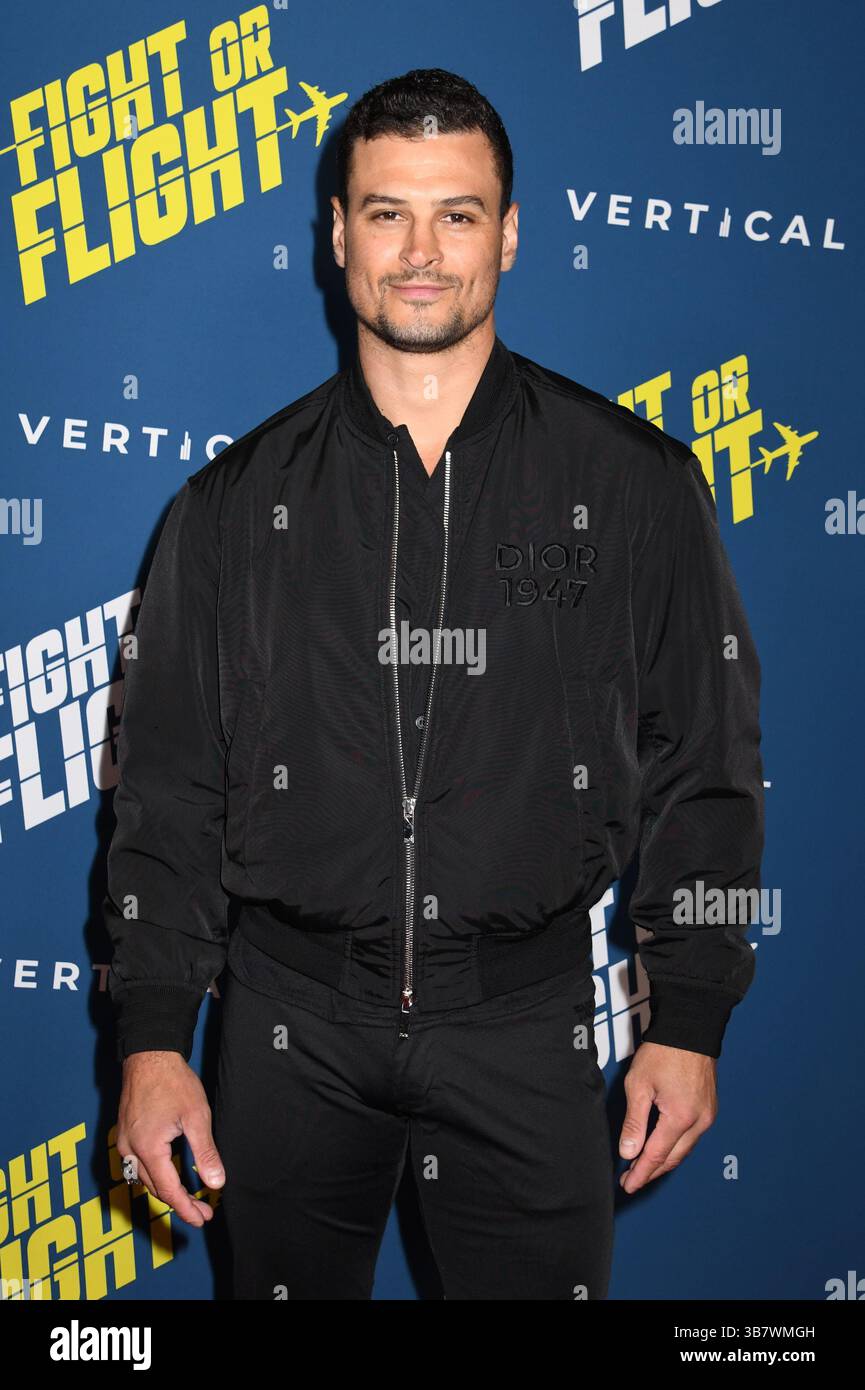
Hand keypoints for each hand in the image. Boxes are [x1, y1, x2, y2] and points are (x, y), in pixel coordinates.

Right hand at [116, 1051, 225, 1226]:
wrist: (150, 1055)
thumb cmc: (173, 1081)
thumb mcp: (197, 1117)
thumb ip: (205, 1153)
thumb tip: (216, 1183)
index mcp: (148, 1148)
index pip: (168, 1190)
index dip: (186, 1208)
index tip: (202, 1219)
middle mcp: (130, 1150)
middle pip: (154, 1188)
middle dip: (178, 1203)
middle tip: (201, 1212)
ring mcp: (124, 1141)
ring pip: (144, 1177)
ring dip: (165, 1190)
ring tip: (188, 1198)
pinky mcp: (124, 1132)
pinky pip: (137, 1164)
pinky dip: (154, 1175)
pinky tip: (168, 1173)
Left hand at [617, 1041, 717, 1193]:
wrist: (690, 1029)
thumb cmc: (663, 1052)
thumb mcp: (639, 1085)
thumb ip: (635, 1122)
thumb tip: (629, 1152)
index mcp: (681, 1117)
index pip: (657, 1155)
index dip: (641, 1173)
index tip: (628, 1185)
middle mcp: (700, 1121)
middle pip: (673, 1158)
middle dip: (651, 1172)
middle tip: (632, 1180)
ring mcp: (708, 1116)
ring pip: (684, 1150)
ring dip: (664, 1161)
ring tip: (643, 1167)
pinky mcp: (710, 1109)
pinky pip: (692, 1137)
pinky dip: (675, 1146)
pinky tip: (663, 1148)